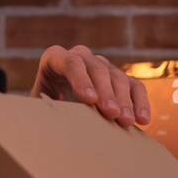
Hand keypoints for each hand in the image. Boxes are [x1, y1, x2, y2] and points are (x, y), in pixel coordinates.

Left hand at [32, 45, 150, 127]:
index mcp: (55, 59)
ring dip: (123, 101)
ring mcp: (102, 66)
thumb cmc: (40, 108)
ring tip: (125, 121)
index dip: (80, 79)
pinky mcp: (119, 79)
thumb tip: (47, 118)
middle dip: (105, 92)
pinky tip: (143, 120)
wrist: (52, 110)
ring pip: (117, 77)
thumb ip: (40, 108)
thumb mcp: (35, 107)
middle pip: (97, 69)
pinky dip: (140, 102)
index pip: (70, 62)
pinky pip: (134, 86)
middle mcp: (81, 57)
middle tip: (110, 113)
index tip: (89, 100)